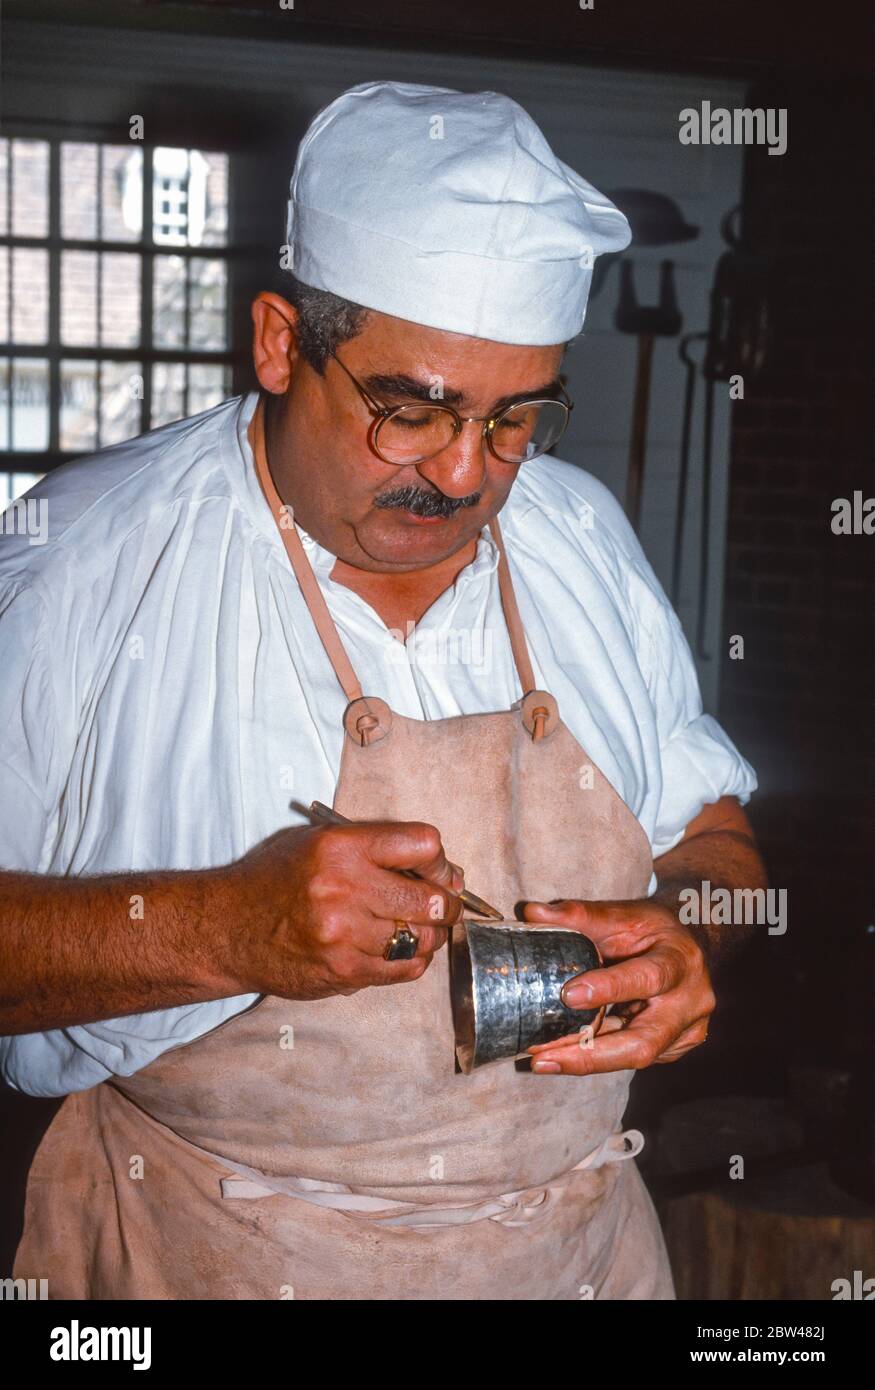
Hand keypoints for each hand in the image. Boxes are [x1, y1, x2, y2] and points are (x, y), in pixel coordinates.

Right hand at [212, 821, 462, 1000]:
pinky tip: (399, 948)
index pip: (423, 845)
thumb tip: (442, 871)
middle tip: (445, 903)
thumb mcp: (317, 842)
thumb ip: (375, 848)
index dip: (440, 860)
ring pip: (422, 938)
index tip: (438, 870)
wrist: (226, 928)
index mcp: (340, 847)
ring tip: (418, 926)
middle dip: (447, 902)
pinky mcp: (343, 971)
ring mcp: (344, 935)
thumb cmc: (274, 880)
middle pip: (431, 898)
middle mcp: (344, 889)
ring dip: (430, 934)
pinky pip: (404, 969)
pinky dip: (412, 959)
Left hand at [520, 898, 715, 1075]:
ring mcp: (687, 1032)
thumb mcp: (622, 914)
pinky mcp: (675, 1049)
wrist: (686, 949)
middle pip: (644, 1043)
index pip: (648, 979)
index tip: (568, 995)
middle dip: (590, 1055)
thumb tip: (532, 912)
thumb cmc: (652, 930)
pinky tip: (562, 1055)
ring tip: (542, 1060)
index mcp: (680, 961)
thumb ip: (579, 915)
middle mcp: (691, 1003)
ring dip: (585, 1060)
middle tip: (543, 1058)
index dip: (609, 989)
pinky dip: (595, 1057)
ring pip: (634, 1056)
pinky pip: (631, 1058)